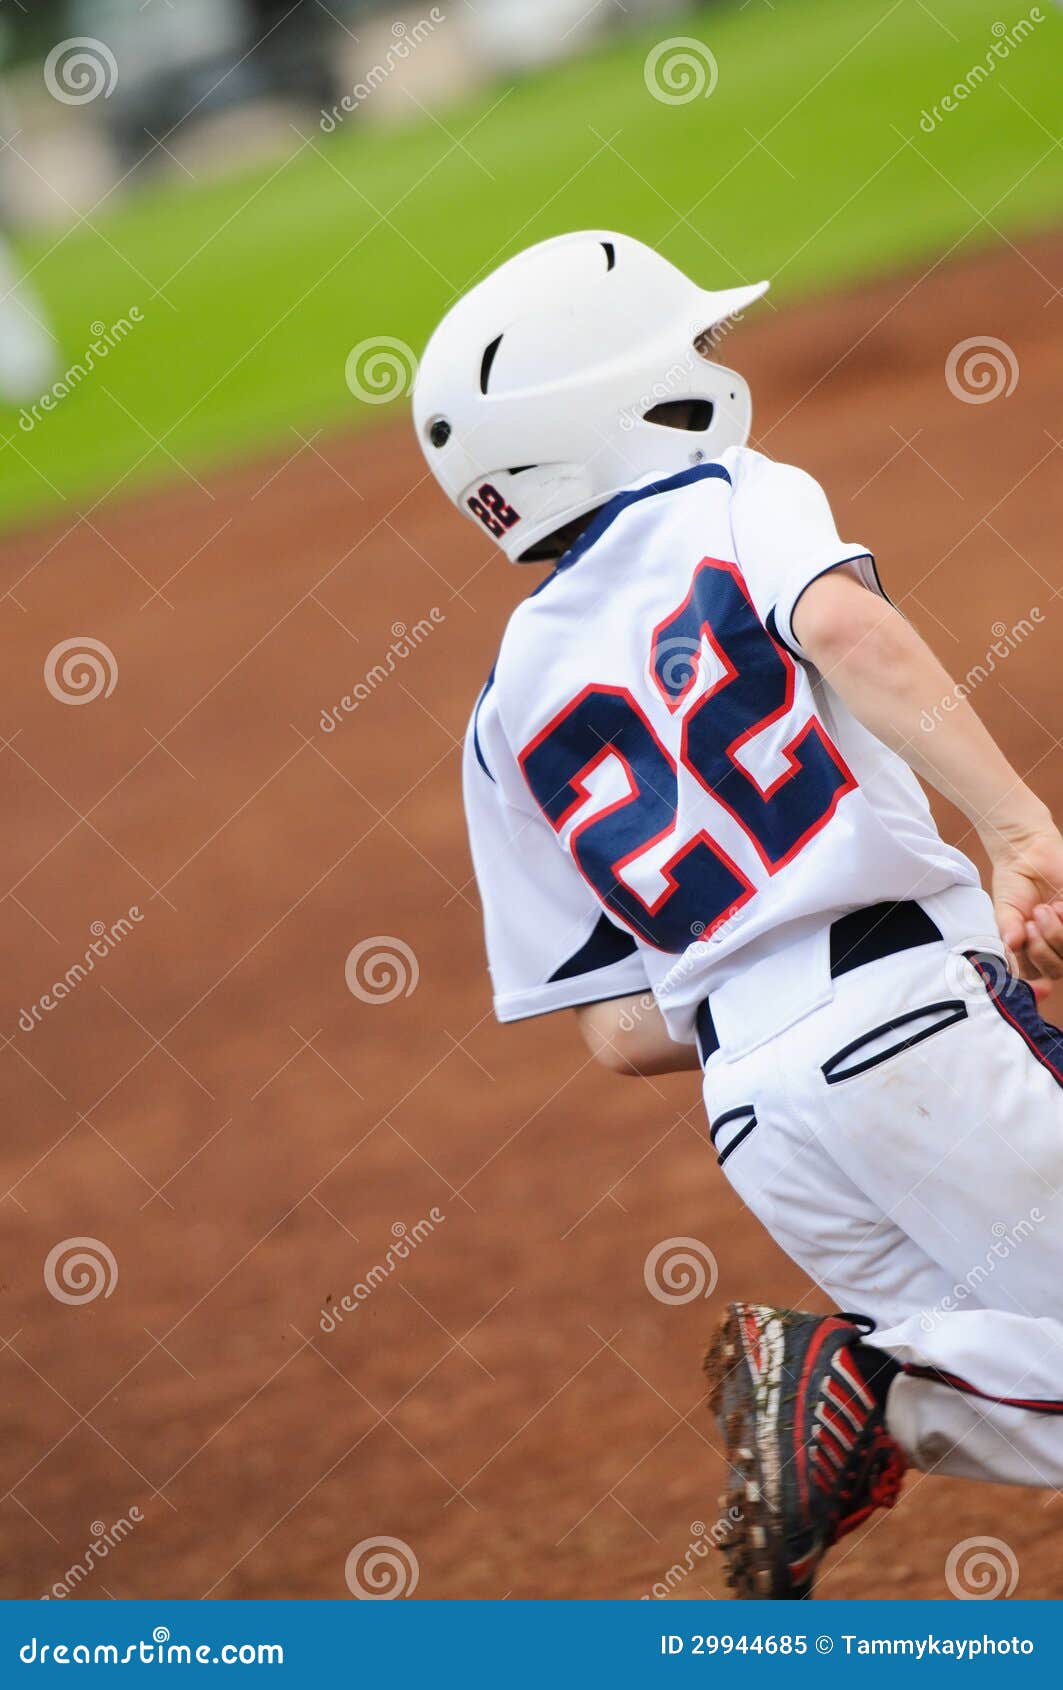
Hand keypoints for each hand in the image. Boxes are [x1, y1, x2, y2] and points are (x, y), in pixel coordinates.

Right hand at [988, 821, 1062, 983]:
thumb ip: (1008, 929)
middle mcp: (1053, 949)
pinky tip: (1059, 904)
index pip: (1036, 980)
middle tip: (1030, 921)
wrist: (1028, 854)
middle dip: (1042, 949)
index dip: (1036, 982)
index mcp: (1031, 954)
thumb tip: (1012, 945)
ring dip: (1056, 933)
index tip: (1034, 975)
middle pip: (1057, 970)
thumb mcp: (1005, 910)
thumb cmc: (1014, 885)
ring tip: (1044, 908)